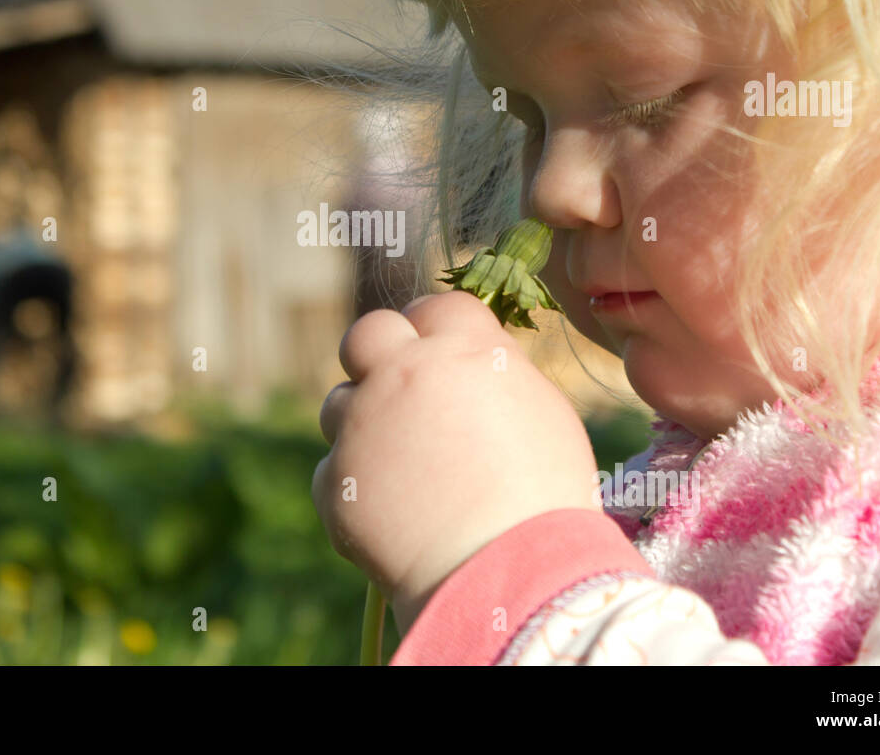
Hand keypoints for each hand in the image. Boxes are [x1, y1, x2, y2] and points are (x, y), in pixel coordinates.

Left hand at [312, 291, 601, 632]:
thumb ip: (491, 371)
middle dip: (378, 355)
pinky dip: (357, 487)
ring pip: (339, 404)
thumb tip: (464, 360)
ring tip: (407, 470)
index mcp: (462, 349)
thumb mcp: (541, 412)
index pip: (433, 306)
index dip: (434, 327)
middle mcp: (402, 374)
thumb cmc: (544, 497)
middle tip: (399, 389)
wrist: (509, 573)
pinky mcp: (335, 481)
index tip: (437, 349)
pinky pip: (334, 469)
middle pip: (366, 333)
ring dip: (363, 425)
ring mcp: (361, 426)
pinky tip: (395, 514)